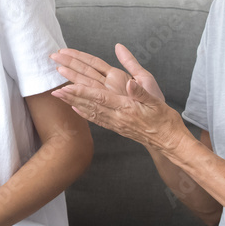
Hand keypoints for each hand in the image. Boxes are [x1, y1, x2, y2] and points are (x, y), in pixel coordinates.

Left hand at [50, 45, 184, 151]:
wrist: (170, 142)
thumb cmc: (165, 120)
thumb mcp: (156, 102)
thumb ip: (140, 92)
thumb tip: (129, 82)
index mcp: (126, 108)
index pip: (99, 97)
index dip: (81, 91)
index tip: (65, 86)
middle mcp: (117, 117)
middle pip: (89, 104)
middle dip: (71, 96)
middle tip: (54, 90)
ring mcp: (116, 124)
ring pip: (90, 112)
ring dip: (73, 103)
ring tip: (59, 97)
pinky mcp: (118, 128)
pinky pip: (97, 120)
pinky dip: (85, 113)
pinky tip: (76, 109)